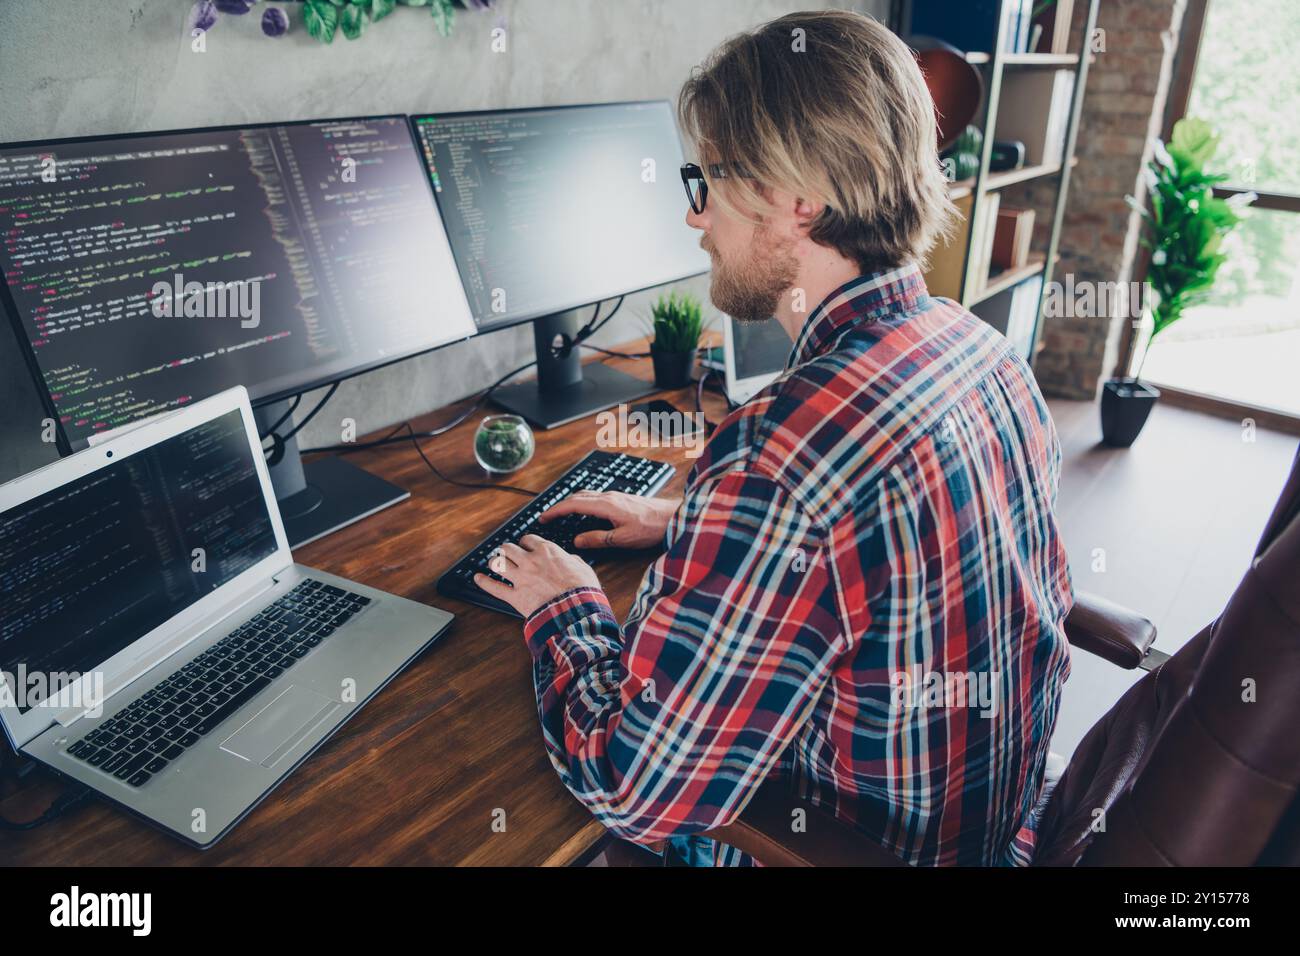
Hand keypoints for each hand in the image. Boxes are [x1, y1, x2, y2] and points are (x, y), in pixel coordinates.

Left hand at [473, 534, 601, 617]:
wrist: (576, 612)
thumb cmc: (582, 592)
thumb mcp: (584, 569)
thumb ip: (573, 560)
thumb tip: (570, 558)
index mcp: (547, 552)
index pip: (529, 539)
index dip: (525, 542)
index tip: (525, 546)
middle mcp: (530, 561)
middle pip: (509, 548)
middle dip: (507, 550)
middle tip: (507, 553)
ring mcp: (520, 578)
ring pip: (498, 563)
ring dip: (494, 562)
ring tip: (493, 563)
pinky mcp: (514, 597)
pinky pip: (494, 588)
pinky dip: (483, 582)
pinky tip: (477, 578)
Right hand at [539, 491, 680, 550]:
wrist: (674, 517)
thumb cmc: (652, 527)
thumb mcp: (623, 539)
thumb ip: (598, 539)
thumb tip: (578, 540)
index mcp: (606, 505)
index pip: (573, 504)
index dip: (556, 510)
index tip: (544, 518)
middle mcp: (609, 496)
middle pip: (577, 496)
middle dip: (560, 506)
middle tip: (548, 517)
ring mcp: (616, 496)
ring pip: (587, 495)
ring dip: (572, 503)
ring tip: (563, 514)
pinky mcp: (622, 498)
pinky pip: (596, 497)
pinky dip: (584, 502)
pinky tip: (586, 512)